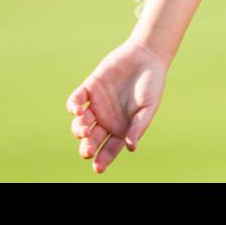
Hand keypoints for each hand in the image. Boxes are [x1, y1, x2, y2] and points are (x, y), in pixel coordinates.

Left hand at [66, 38, 168, 173]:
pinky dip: (73, 106)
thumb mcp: (148, 107)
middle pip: (92, 139)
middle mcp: (106, 119)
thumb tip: (130, 147)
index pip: (109, 148)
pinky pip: (76, 100)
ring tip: (84, 131)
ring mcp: (96, 104)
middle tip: (87, 151)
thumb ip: (139, 126)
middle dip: (88, 147)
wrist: (146, 56)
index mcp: (121, 128)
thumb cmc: (152, 84)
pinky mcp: (90, 88)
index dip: (103, 159)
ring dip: (79, 129)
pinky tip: (76, 111)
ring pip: (81, 123)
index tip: (98, 168)